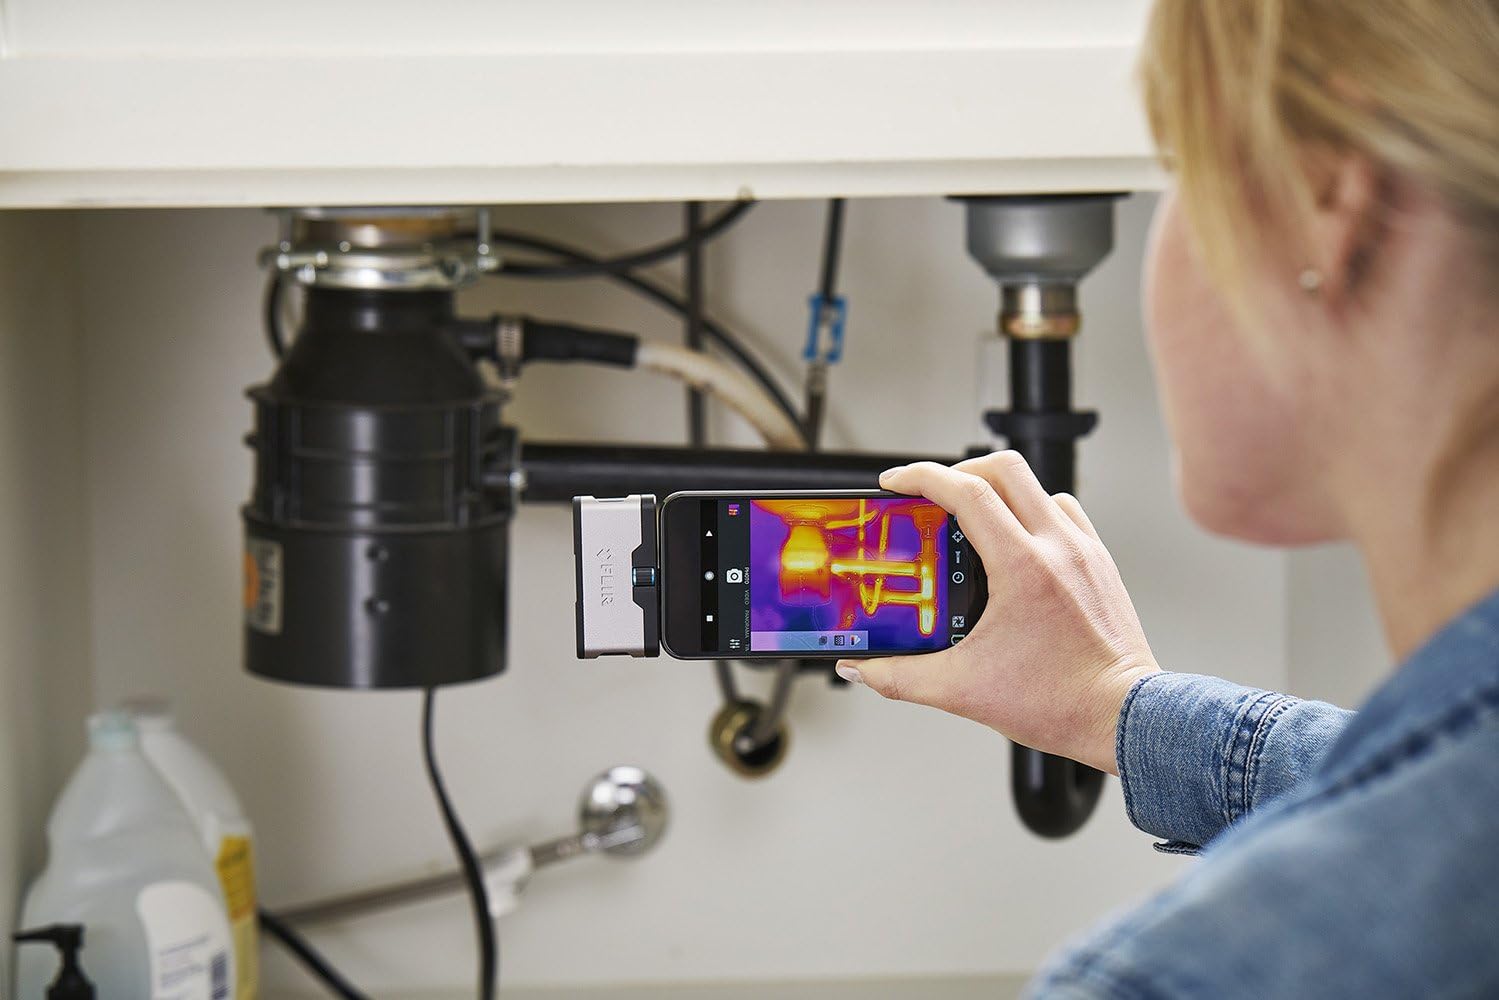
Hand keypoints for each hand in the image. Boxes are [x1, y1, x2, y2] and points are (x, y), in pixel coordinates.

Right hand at [837, 452, 1159, 774]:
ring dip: (998, 492)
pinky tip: (1016, 545)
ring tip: (971, 521)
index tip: (896, 483)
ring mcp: (1085, 551)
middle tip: (932, 495)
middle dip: (958, 471)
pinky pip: (1065, 513)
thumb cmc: (1061, 703)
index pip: (966, 492)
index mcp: (1023, 567)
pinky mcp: (1101, 564)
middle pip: (1004, 469)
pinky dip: (1033, 514)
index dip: (922, 477)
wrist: (1125, 718)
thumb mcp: (963, 690)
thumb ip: (899, 677)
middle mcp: (1058, 547)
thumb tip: (859, 669)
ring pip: (1037, 487)